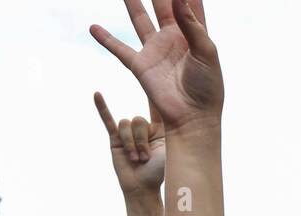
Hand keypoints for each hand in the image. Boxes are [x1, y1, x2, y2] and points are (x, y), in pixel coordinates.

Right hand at [91, 0, 222, 133]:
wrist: (193, 118)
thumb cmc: (207, 89)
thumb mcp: (206, 53)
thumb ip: (192, 24)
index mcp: (194, 33)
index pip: (189, 3)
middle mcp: (173, 38)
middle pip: (162, 4)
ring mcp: (155, 50)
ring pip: (139, 18)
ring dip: (132, 2)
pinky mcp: (141, 66)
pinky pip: (119, 49)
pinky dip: (106, 40)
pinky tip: (93, 27)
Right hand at [94, 92, 165, 194]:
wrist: (142, 190)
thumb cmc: (159, 174)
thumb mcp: (168, 151)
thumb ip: (166, 133)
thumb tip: (174, 116)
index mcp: (161, 129)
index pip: (158, 108)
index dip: (156, 96)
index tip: (159, 75)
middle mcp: (145, 127)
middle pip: (139, 120)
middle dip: (141, 141)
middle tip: (145, 158)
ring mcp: (129, 132)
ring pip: (126, 126)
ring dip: (130, 145)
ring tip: (136, 160)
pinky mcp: (115, 138)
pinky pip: (108, 120)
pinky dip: (102, 108)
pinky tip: (97, 94)